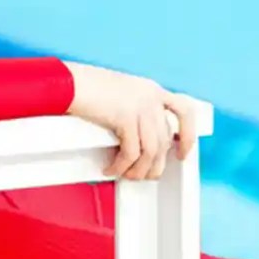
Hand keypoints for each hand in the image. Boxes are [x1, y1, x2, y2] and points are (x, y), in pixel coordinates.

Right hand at [64, 61, 197, 180]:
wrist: (69, 82)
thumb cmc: (86, 89)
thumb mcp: (120, 96)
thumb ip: (135, 113)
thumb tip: (140, 144)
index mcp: (151, 89)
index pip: (184, 112)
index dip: (189, 136)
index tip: (182, 153)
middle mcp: (150, 96)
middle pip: (165, 140)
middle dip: (155, 164)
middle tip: (142, 175)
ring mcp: (140, 106)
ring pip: (152, 151)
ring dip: (139, 170)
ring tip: (126, 176)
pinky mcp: (126, 117)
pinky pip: (132, 152)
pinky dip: (122, 166)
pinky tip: (112, 169)